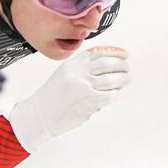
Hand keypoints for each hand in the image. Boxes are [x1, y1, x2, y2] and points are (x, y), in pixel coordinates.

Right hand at [7, 46, 130, 153]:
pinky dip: (113, 95)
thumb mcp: (65, 73)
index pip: (99, 52)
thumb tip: (110, 65)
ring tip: (125, 81)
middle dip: (122, 66)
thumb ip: (83, 68)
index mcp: (73, 63)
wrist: (40, 115)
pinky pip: (109, 95)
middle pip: (109, 64)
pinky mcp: (88, 101)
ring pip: (112, 79)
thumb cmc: (53, 97)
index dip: (115, 52)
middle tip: (127, 70)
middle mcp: (78, 72)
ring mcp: (84, 86)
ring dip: (122, 80)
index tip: (124, 55)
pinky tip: (112, 95)